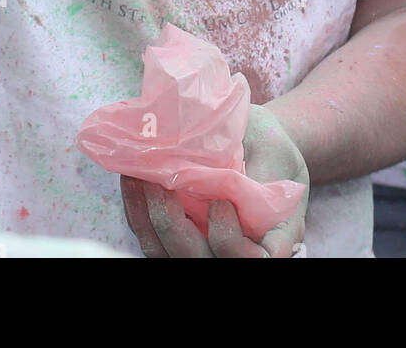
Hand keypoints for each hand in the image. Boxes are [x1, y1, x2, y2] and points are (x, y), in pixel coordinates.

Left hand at [119, 105, 309, 258]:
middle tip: (162, 184)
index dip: (229, 240)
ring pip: (166, 254)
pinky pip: (151, 240)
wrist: (260, 146)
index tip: (220, 204)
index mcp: (269, 240)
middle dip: (173, 226)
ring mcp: (202, 250)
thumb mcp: (272, 154)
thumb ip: (250, 173)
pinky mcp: (176, 241)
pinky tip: (132, 181)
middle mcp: (235, 254)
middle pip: (197, 260)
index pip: (249, 260)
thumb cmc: (272, 148)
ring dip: (147, 218)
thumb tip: (213, 172)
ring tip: (137, 177)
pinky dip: (138, 214)